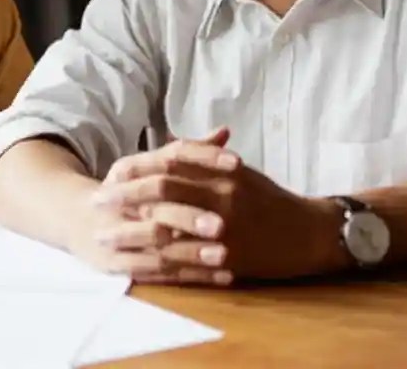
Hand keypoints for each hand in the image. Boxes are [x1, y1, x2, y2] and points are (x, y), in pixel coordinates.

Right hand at [63, 130, 236, 285]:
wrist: (80, 221)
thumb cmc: (131, 193)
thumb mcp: (153, 168)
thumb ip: (191, 152)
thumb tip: (226, 132)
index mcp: (132, 167)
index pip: (170, 156)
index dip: (204, 157)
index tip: (237, 165)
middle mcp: (122, 195)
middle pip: (158, 201)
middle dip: (190, 214)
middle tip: (223, 224)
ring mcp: (116, 230)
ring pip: (156, 240)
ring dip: (190, 250)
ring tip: (223, 254)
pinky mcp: (118, 262)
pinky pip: (156, 271)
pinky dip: (190, 275)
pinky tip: (220, 276)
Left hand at [92, 129, 345, 283]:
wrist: (309, 233)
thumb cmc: (270, 200)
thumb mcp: (238, 172)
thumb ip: (203, 159)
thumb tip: (168, 145)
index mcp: (222, 169)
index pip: (169, 162)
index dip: (136, 169)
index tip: (110, 174)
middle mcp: (222, 193)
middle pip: (161, 190)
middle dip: (124, 196)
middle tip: (97, 203)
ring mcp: (226, 227)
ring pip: (167, 226)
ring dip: (131, 232)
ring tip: (105, 236)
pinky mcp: (229, 257)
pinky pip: (184, 259)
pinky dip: (155, 260)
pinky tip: (134, 261)